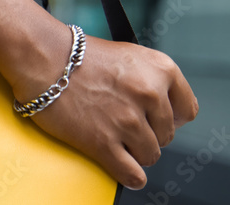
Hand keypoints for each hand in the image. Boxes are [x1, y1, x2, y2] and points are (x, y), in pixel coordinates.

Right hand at [13, 36, 198, 188]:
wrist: (42, 58)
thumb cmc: (76, 54)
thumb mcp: (128, 55)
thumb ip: (150, 78)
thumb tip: (160, 107)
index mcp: (161, 70)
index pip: (187, 110)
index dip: (170, 117)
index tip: (157, 120)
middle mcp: (150, 95)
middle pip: (167, 135)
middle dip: (148, 134)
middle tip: (125, 126)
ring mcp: (127, 121)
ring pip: (150, 155)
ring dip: (135, 152)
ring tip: (117, 141)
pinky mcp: (103, 142)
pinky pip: (131, 172)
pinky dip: (131, 176)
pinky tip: (126, 170)